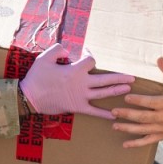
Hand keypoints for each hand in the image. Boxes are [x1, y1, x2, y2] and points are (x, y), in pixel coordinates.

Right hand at [19, 43, 134, 119]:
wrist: (29, 97)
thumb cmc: (37, 77)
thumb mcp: (45, 58)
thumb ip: (58, 49)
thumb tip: (68, 48)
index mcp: (74, 70)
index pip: (90, 61)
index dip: (90, 55)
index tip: (87, 54)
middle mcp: (81, 83)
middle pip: (105, 79)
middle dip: (120, 77)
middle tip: (132, 77)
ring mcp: (81, 96)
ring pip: (103, 93)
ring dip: (117, 91)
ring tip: (129, 89)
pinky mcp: (77, 107)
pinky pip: (94, 111)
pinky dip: (104, 114)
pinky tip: (115, 115)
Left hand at [111, 58, 162, 147]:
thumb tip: (159, 58)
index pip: (151, 103)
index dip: (138, 101)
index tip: (126, 97)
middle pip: (143, 117)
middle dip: (128, 115)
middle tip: (114, 112)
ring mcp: (162, 128)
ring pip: (142, 130)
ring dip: (128, 128)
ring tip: (114, 125)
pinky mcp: (161, 136)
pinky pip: (147, 141)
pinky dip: (136, 144)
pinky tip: (125, 144)